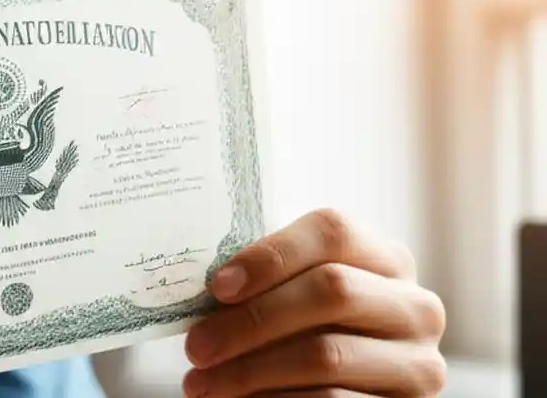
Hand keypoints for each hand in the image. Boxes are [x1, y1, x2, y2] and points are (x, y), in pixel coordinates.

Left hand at [182, 208, 446, 396]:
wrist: (344, 393)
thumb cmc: (305, 334)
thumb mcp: (295, 298)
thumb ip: (267, 282)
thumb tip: (205, 283)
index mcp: (385, 259)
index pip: (333, 232)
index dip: (271, 255)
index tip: (217, 286)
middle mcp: (415, 306)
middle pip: (331, 290)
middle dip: (251, 319)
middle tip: (196, 346)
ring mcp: (418, 362)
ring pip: (327, 354)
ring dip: (251, 370)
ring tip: (202, 382)